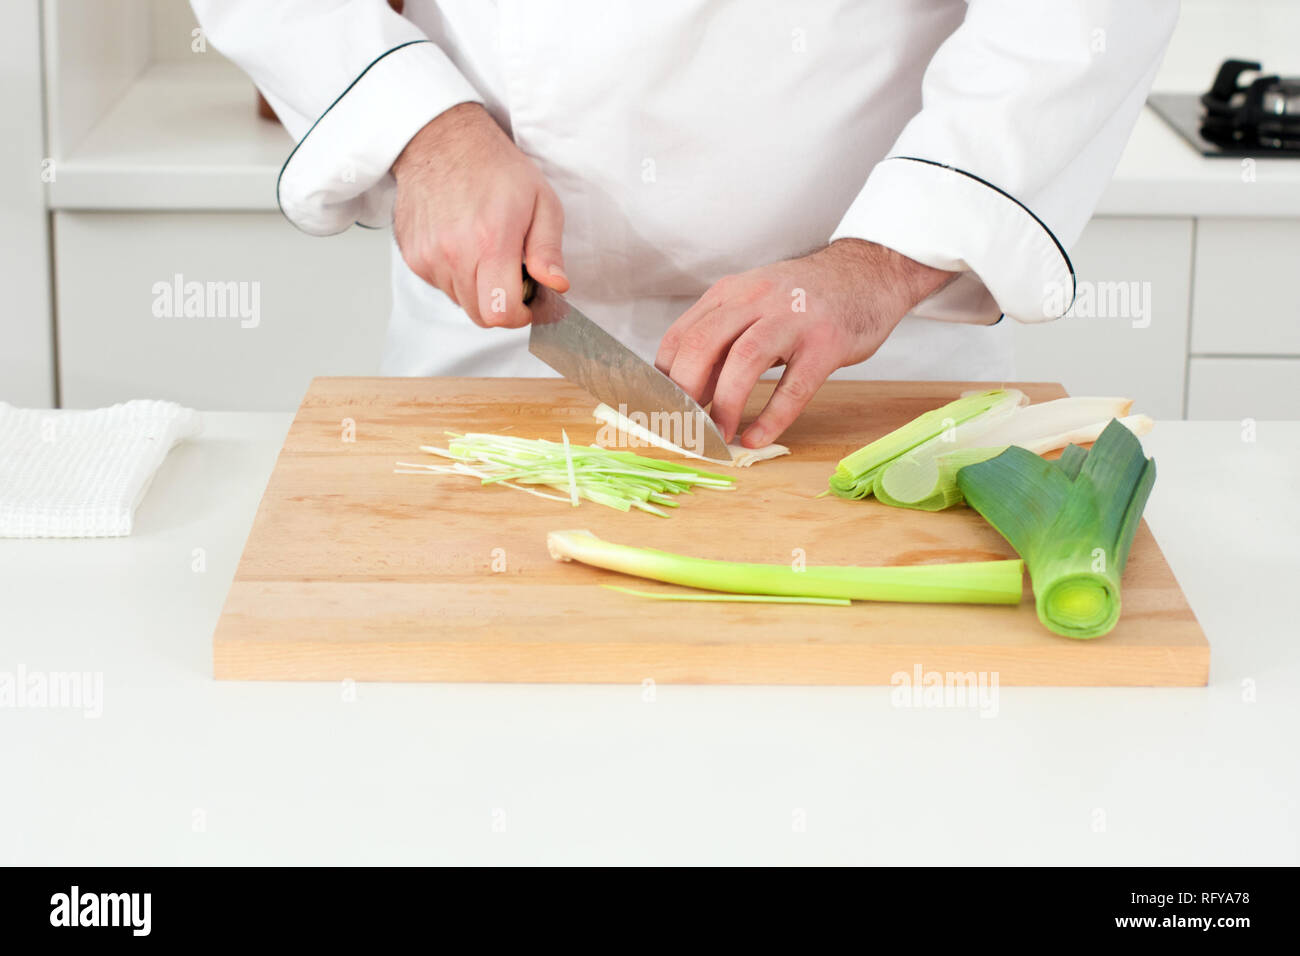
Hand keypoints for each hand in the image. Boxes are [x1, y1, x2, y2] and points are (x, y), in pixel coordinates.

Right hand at [392, 102, 568, 327]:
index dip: (521, 315)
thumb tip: (556, 285)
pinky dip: (457, 275)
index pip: (501, 313)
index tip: (529, 302)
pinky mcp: (413, 256)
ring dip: (479, 288)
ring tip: (486, 251)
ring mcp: (428, 257)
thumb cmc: (495, 168)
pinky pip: (441, 285)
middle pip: (480, 315)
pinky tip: (464, 245)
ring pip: (460, 302)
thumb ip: (548, 250)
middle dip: (502, 304)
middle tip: (512, 274)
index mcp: (490, 242)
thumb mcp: (541, 202)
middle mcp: (454, 254)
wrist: (442, 141)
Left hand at [655, 240, 953, 446]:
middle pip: (703, 344)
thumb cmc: (805, 300)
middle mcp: (756, 299)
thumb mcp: (755, 307)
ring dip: (725, 404)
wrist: (869, 273)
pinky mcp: (827, 342)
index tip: (661, 412)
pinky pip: (794, 386)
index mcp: (731, 293)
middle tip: (683, 427)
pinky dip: (771, 417)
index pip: (681, 336)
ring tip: (718, 435)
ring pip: (744, 360)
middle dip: (685, 393)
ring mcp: (792, 319)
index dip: (664, 379)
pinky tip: (755, 437)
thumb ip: (723, 341)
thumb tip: (690, 392)